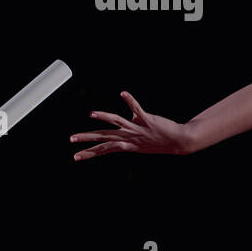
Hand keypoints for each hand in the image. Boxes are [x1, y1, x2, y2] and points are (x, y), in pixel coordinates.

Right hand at [70, 90, 192, 160]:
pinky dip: (129, 100)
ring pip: (117, 122)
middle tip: (73, 138)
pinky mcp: (147, 120)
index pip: (103, 150)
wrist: (179, 141)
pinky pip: (137, 109)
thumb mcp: (140, 144)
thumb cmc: (160, 142)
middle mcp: (129, 138)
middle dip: (87, 138)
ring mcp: (138, 128)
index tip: (75, 156)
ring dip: (104, 118)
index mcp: (126, 145)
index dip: (88, 153)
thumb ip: (126, 135)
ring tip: (92, 114)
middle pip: (104, 137)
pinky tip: (122, 93)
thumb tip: (118, 124)